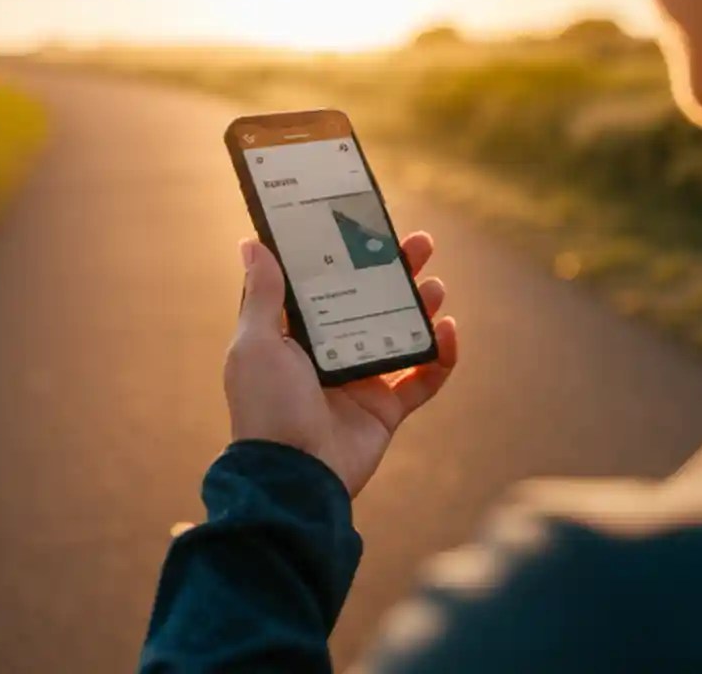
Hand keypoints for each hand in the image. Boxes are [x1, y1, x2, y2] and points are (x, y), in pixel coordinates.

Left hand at [225, 233, 457, 496]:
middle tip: (420, 243)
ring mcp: (360, 382)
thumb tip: (252, 242)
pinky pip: (423, 378)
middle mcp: (329, 355)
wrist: (294, 476)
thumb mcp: (256, 343)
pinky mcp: (385, 410)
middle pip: (370, 303)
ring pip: (400, 334)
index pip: (324, 286)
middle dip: (395, 273)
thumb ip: (262, 294)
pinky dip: (441, 356)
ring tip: (434, 285)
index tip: (363, 224)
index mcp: (294, 336)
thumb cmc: (266, 408)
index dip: (344, 257)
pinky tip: (449, 331)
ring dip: (420, 307)